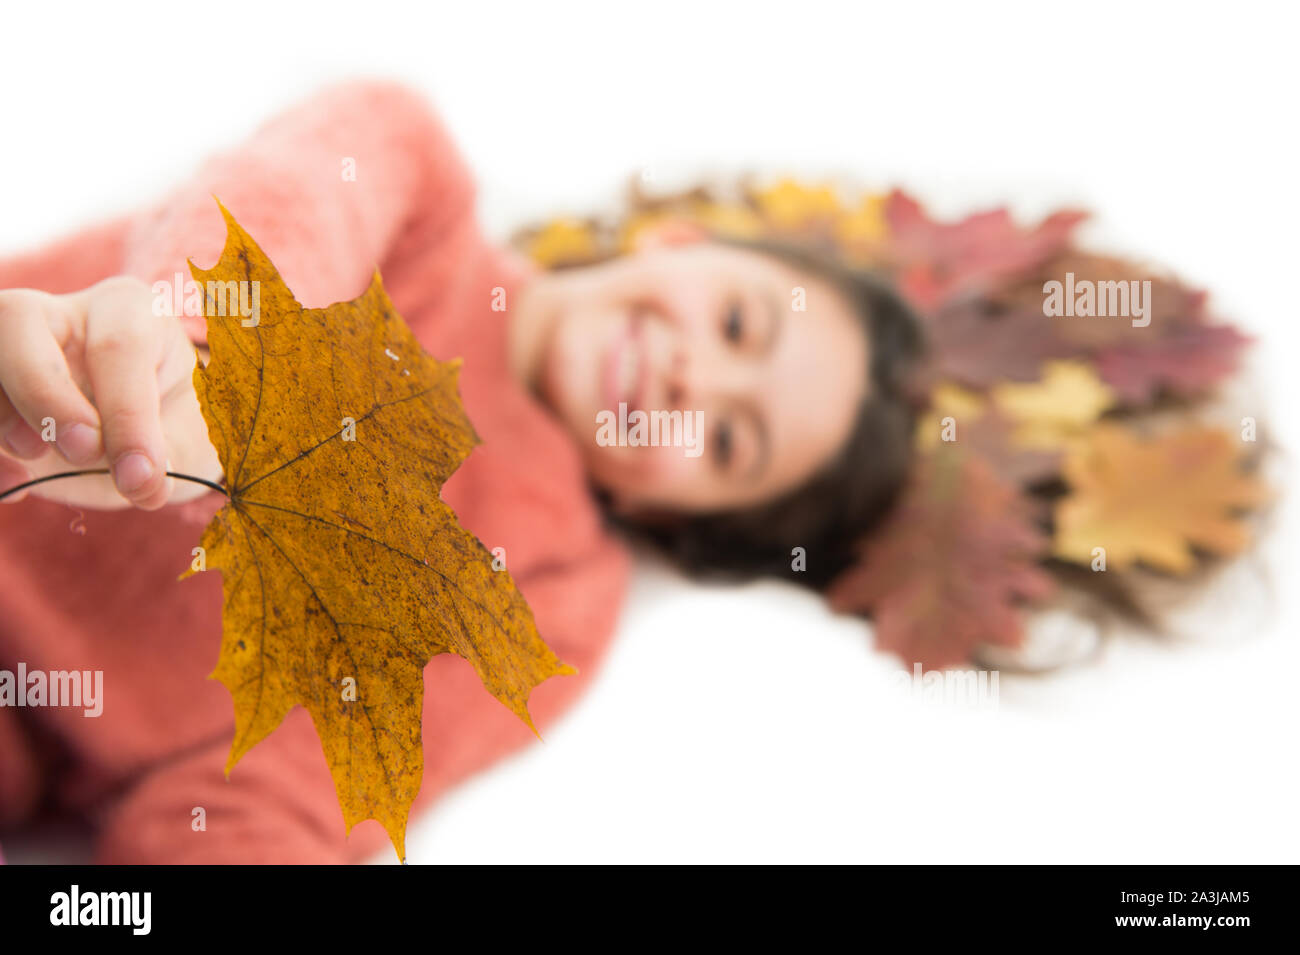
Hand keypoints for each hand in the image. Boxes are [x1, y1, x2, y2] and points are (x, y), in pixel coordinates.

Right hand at [0, 276, 221, 509]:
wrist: (142, 442)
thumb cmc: (174, 424)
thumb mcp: (188, 437)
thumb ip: (167, 455)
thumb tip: (140, 480)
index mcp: (129, 311)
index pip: (118, 344)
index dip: (125, 412)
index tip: (138, 473)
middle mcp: (61, 315)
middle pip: (18, 320)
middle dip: (44, 393)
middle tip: (80, 451)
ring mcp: (12, 348)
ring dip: (0, 419)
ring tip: (36, 460)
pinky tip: (15, 482)